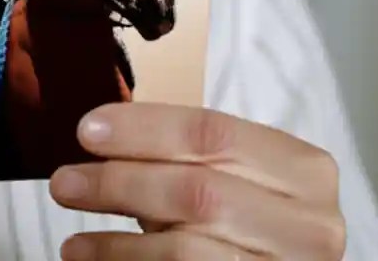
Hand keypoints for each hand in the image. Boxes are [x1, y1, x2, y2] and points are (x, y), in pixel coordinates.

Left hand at [48, 103, 344, 259]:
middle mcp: (312, 225)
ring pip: (188, 249)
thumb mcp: (228, 178)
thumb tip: (100, 137)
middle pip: (198, 191)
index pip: (214, 132)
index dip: (144, 128)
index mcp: (304, 170)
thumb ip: (182, 156)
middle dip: (121, 183)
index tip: (87, 129)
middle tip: (65, 183)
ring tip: (75, 243)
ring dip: (118, 245)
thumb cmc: (246, 222)